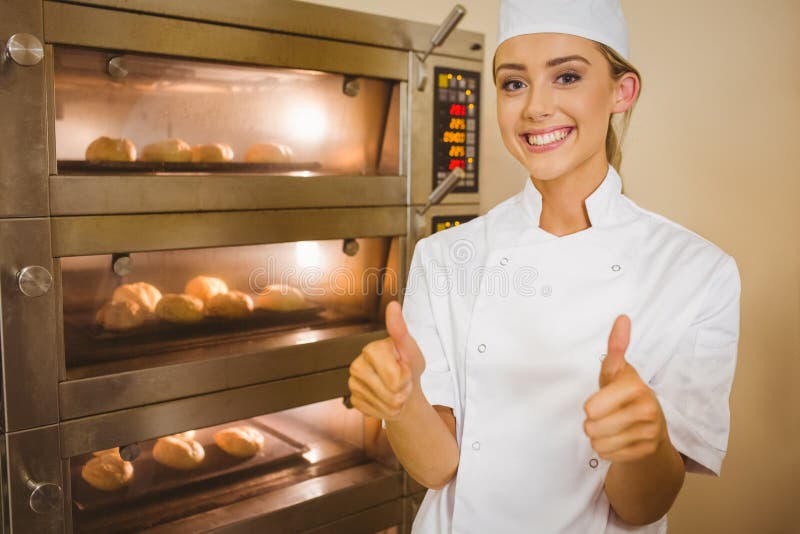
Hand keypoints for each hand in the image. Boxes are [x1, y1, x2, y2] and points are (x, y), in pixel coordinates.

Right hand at [348, 300, 425, 421]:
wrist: (403, 388)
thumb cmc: (408, 366)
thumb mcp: (411, 350)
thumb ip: (400, 330)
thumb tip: (393, 306)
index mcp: (372, 349)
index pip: (395, 376)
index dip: (406, 378)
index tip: (405, 369)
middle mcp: (358, 364)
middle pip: (390, 391)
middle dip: (402, 392)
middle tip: (402, 383)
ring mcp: (353, 383)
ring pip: (383, 403)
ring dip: (395, 402)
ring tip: (396, 392)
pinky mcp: (353, 399)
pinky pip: (374, 411)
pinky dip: (385, 410)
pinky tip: (385, 400)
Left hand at [583, 315, 668, 462]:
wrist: (651, 427)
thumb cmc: (625, 394)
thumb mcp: (616, 370)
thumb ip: (616, 347)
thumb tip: (622, 318)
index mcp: (636, 387)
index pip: (591, 408)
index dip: (591, 406)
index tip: (603, 401)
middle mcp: (647, 410)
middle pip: (592, 427)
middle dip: (592, 423)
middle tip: (607, 415)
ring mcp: (649, 434)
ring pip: (599, 443)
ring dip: (599, 437)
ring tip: (613, 427)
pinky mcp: (647, 452)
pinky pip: (608, 455)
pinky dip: (609, 450)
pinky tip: (621, 440)